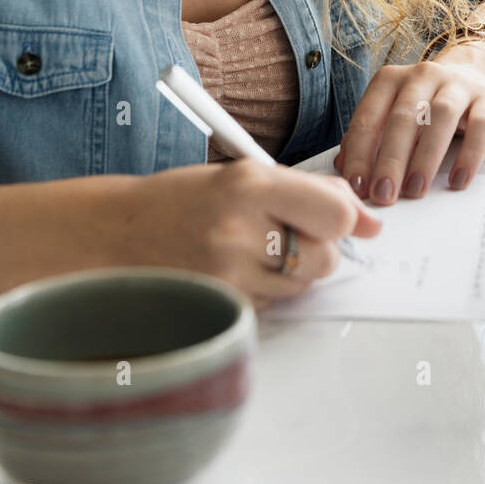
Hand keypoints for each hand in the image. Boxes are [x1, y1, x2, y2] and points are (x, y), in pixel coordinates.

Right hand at [117, 160, 381, 310]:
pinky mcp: (220, 307)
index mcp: (249, 185)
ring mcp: (227, 275)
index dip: (344, 217)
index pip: (335, 212)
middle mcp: (239, 230)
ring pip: (303, 284)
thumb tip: (370, 221)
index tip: (339, 217)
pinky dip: (265, 290)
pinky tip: (234, 270)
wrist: (114, 236)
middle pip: (326, 256)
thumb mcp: (245, 176)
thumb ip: (311, 192)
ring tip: (253, 249)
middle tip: (284, 232)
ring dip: (292, 270)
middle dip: (319, 247)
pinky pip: (273, 305)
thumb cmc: (185, 200)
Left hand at [333, 40, 484, 203]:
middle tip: (383, 195)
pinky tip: (458, 182)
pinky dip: (469, 155)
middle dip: (390, 159)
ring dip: (425, 157)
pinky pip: (480, 126)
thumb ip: (368, 138)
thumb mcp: (392, 113)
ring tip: (415, 191)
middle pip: (403, 117)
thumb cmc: (424, 105)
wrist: (475, 74)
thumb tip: (344, 168)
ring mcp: (457, 85)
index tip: (357, 187)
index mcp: (390, 80)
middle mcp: (422, 75)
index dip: (360, 153)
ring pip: (440, 117)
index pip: (369, 117)